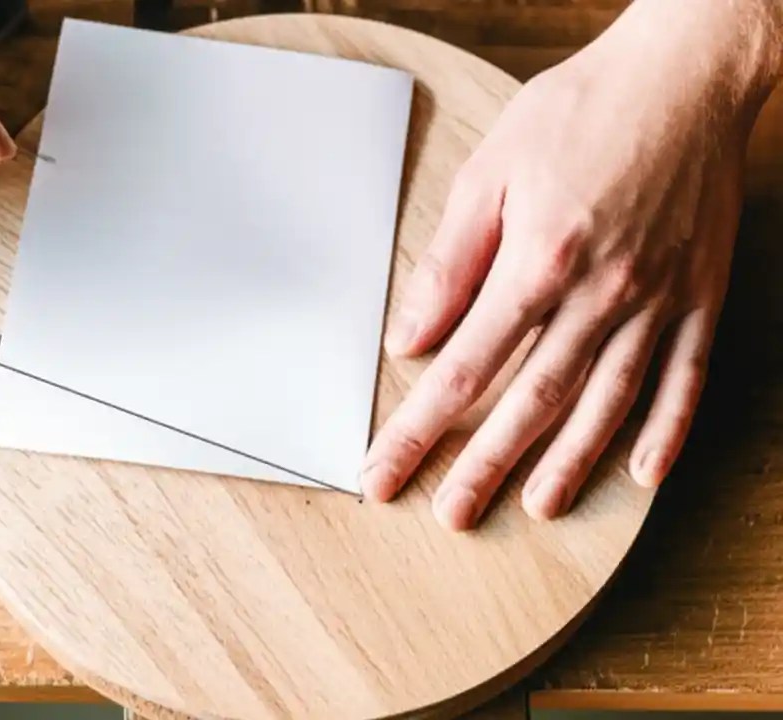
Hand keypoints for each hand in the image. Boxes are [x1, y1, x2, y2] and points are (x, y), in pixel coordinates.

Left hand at [362, 0, 782, 528]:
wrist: (682, 74)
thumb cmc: (579, 112)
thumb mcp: (489, 174)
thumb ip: (448, 264)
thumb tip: (409, 338)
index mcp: (539, 261)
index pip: (465, 368)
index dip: (418, 430)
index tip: (384, 473)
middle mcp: (602, 292)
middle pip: (531, 401)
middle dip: (483, 465)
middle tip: (449, 516)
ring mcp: (658, 300)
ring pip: (607, 402)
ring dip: (569, 463)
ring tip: (535, 508)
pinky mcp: (702, 296)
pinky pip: (686, 377)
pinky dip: (666, 430)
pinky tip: (643, 473)